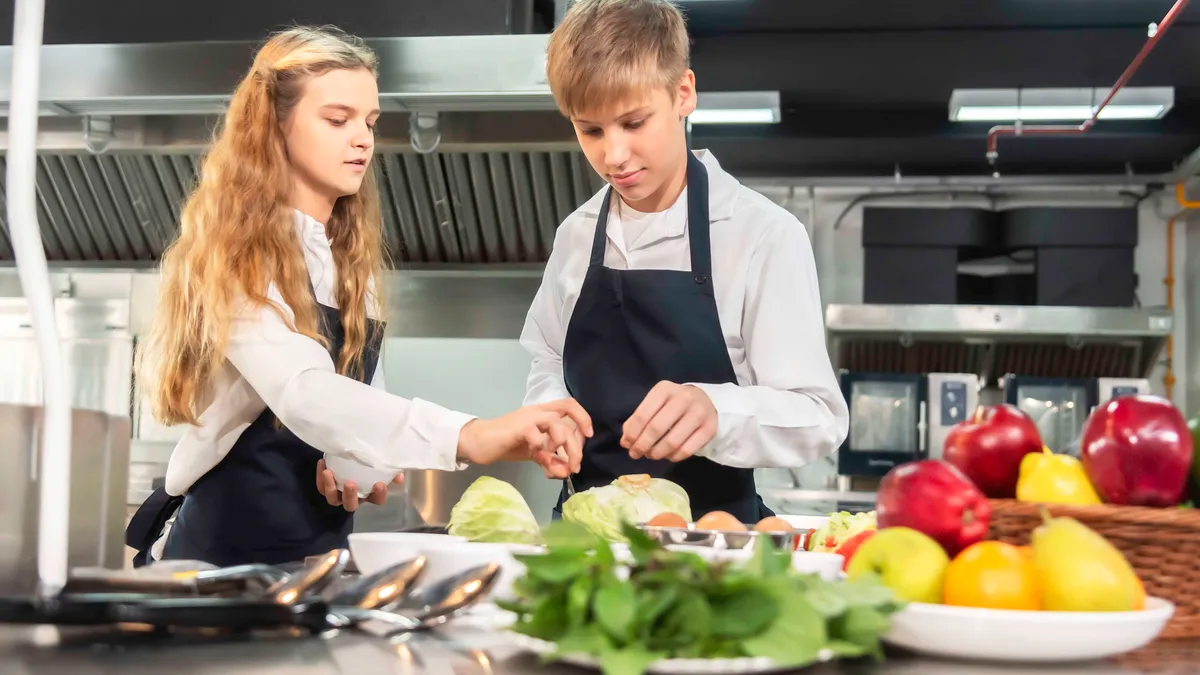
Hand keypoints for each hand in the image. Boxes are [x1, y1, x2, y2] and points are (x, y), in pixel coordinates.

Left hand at [316, 458, 403, 512]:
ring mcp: (339, 494)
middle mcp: (354, 497)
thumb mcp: (382, 464)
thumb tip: (399, 476)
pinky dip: (320, 477)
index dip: (378, 494)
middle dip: (350, 496)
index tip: (379, 483)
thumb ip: (391, 469)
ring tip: (329, 472)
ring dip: (330, 487)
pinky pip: (321, 486)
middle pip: (351, 505)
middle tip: (350, 483)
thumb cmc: (369, 460)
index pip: (376, 500)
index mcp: (370, 494)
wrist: (350, 453)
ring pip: (333, 499)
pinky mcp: (326, 487)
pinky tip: (323, 463)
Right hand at [457, 398, 592, 478]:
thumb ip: (550, 460)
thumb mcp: (534, 452)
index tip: (587, 438)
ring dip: (565, 446)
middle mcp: (537, 411)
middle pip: (567, 418)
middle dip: (576, 445)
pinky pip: (537, 436)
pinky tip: (539, 458)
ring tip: (561, 464)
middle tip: (575, 465)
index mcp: (543, 413)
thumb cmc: (506, 444)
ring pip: (556, 424)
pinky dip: (543, 449)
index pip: (569, 406)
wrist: (478, 442)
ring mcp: (527, 418)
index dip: (583, 419)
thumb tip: (566, 472)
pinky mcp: (517, 428)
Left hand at [622, 381, 717, 461]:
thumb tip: (626, 442)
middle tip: (636, 454)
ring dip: (657, 453)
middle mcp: (683, 398)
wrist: (705, 401)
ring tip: (651, 455)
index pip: (643, 415)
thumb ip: (638, 420)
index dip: (632, 433)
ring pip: (672, 442)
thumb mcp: (655, 405)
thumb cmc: (673, 405)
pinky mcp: (709, 429)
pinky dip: (673, 457)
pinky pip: (686, 450)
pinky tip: (668, 455)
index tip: (626, 445)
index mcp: (664, 389)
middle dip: (642, 446)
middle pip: (656, 429)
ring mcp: (699, 413)